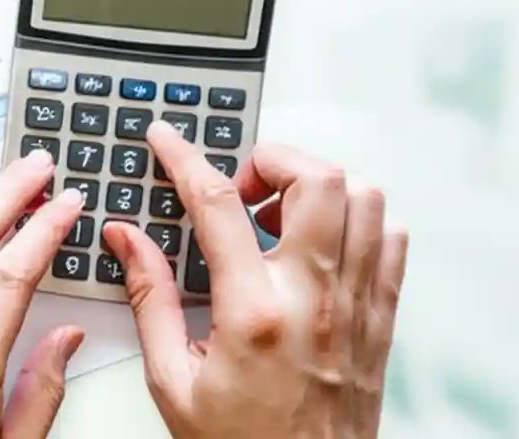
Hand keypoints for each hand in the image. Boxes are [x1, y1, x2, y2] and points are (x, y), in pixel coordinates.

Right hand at [102, 122, 408, 438]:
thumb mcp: (171, 379)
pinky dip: (358, 221)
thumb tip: (128, 240)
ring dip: (317, 187)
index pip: (217, 204)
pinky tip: (319, 243)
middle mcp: (314, 300)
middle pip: (318, 180)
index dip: (185, 157)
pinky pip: (390, 240)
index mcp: (252, 313)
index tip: (167, 140)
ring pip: (364, 200)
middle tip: (240, 184)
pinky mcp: (381, 319)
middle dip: (273, 160)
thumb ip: (150, 298)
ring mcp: (356, 307)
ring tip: (278, 212)